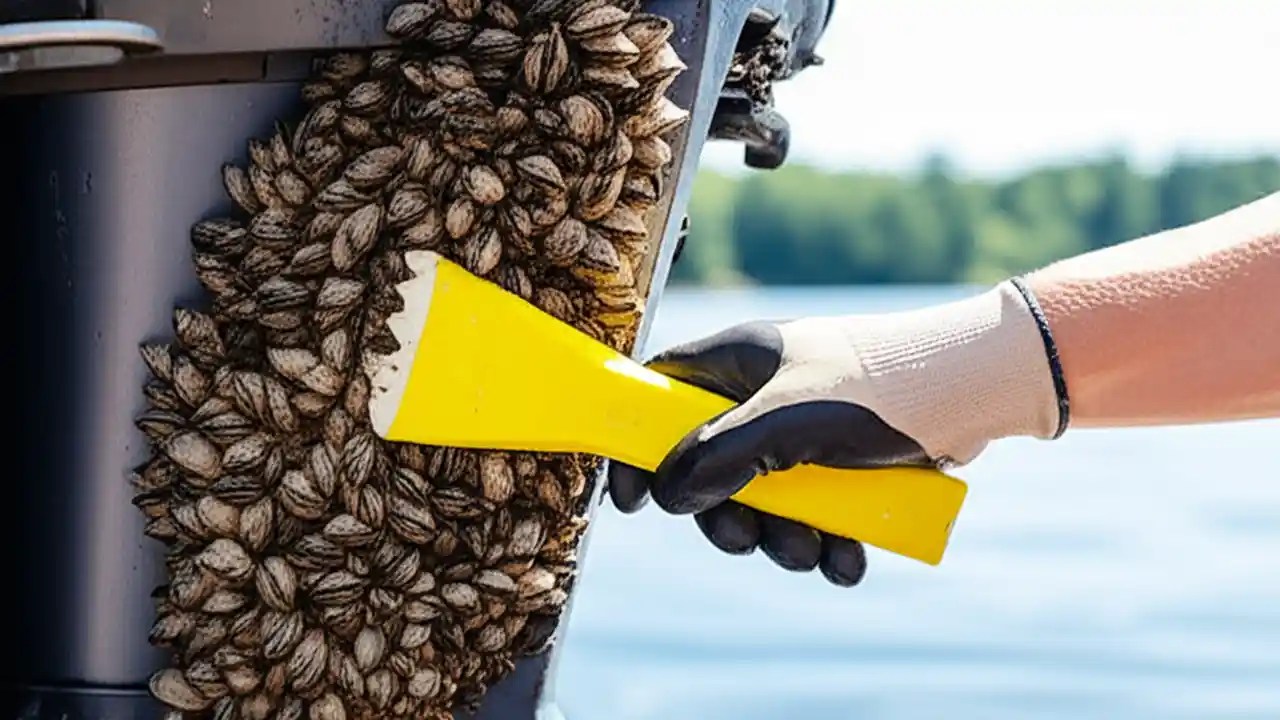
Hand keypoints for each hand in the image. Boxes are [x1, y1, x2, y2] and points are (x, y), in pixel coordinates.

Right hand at [607, 282, 1065, 586]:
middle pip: (709, 463)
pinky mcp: (843, 459)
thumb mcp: (788, 422)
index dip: (638, 446)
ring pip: (764, 496)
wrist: (979, 390)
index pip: (661, 392)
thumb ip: (720, 457)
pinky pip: (813, 510)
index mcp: (740, 359)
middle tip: (746, 541)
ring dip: (781, 538)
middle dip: (728, 516)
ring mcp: (804, 427)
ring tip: (813, 553)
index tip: (635, 502)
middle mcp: (764, 391)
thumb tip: (669, 495)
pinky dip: (824, 542)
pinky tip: (845, 562)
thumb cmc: (880, 388)